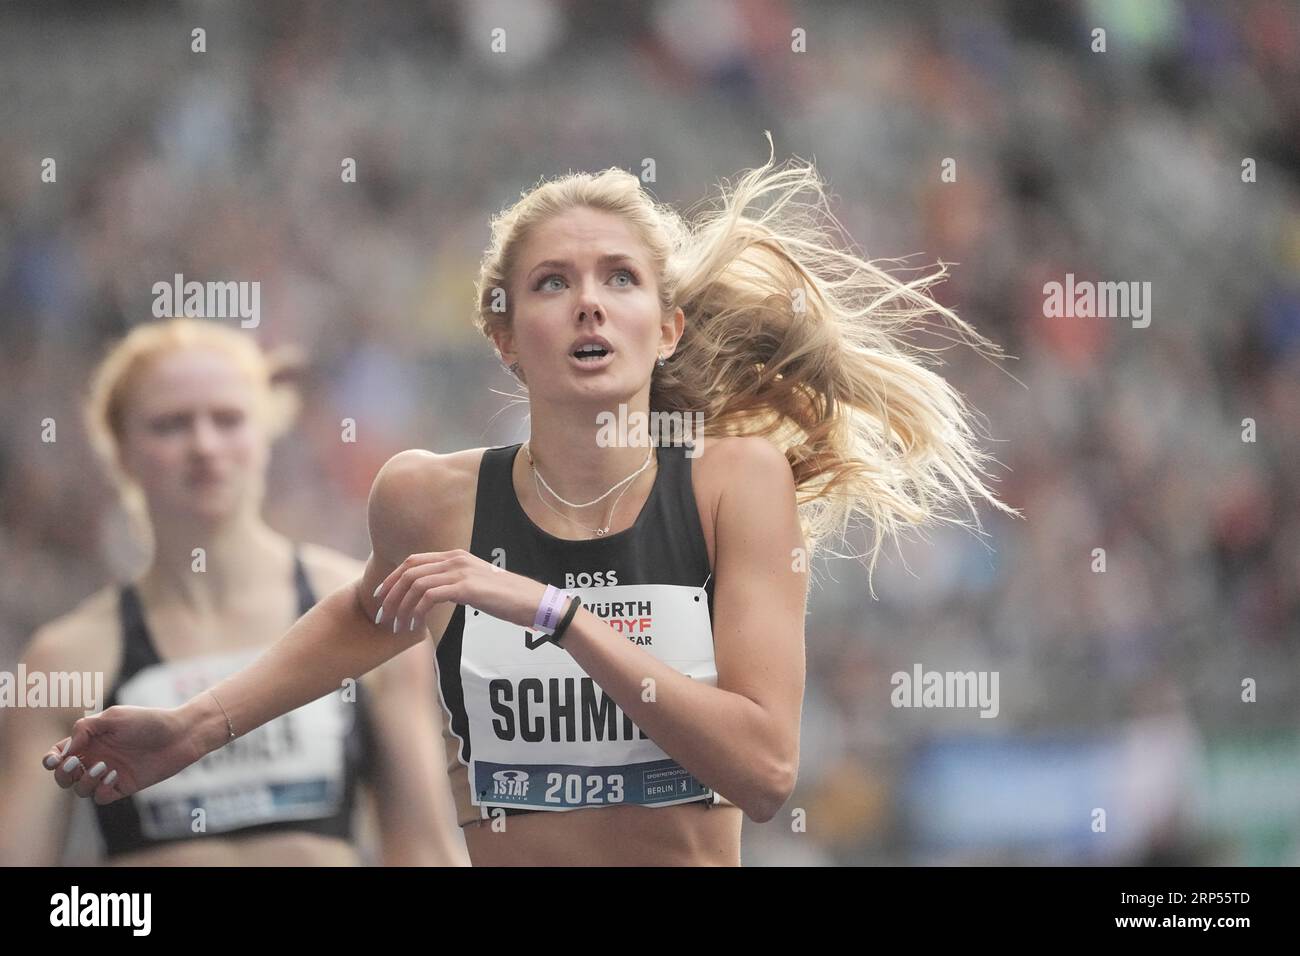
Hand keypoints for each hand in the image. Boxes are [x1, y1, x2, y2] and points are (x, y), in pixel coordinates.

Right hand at [43, 705, 204, 803]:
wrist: (180, 735)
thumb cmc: (148, 721)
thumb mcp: (114, 717)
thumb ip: (85, 729)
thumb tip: (66, 749)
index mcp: (91, 740)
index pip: (60, 753)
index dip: (51, 759)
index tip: (54, 759)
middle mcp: (97, 758)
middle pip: (64, 775)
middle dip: (63, 773)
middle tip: (77, 762)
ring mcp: (109, 774)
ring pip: (80, 789)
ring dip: (84, 780)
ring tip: (104, 766)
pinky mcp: (123, 786)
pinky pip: (100, 797)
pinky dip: (100, 789)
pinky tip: (114, 775)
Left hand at [372, 549, 548, 633]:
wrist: (533, 602)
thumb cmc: (507, 599)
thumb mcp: (476, 585)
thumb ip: (455, 584)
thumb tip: (433, 595)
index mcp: (456, 556)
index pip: (412, 561)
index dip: (392, 578)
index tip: (381, 597)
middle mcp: (455, 559)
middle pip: (408, 571)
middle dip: (390, 594)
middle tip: (383, 617)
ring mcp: (461, 572)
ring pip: (415, 584)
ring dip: (401, 607)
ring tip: (398, 626)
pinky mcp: (466, 588)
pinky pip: (428, 597)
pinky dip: (416, 612)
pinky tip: (415, 626)